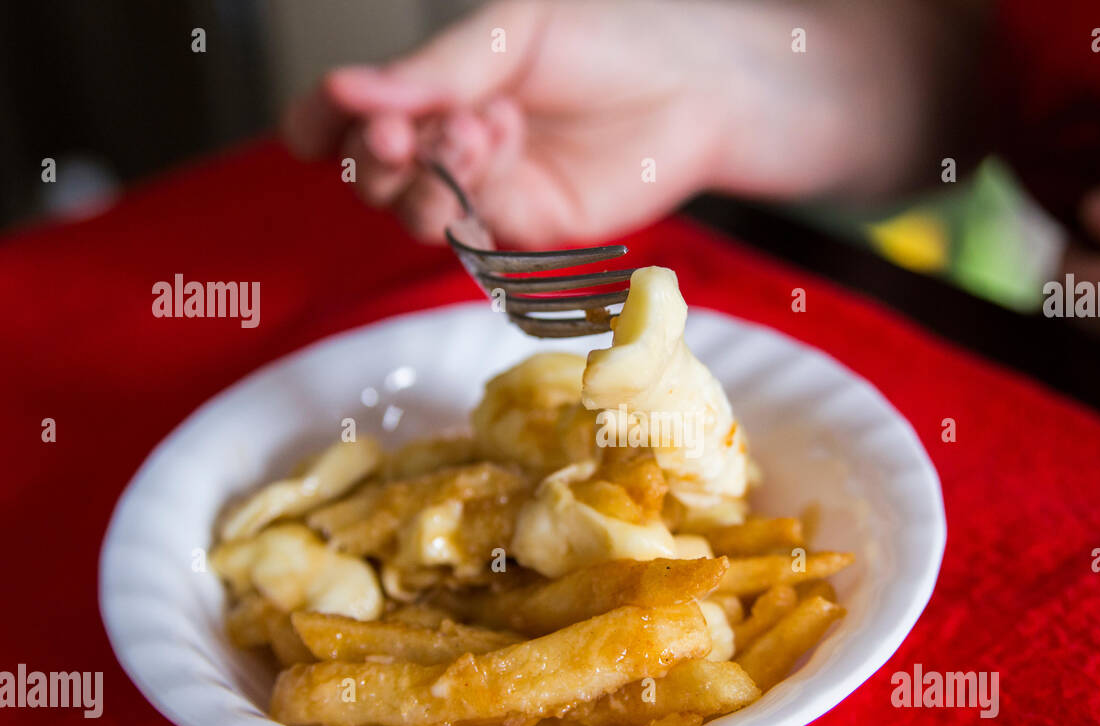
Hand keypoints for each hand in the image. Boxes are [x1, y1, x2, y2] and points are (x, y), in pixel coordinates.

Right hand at [283, 0, 949, 247]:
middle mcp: (461, 142)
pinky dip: (464, 194)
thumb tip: (346, 93)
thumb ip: (435, 69)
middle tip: (390, 132)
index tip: (309, 127)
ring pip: (418, 210)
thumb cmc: (619, 37)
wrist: (704, 84)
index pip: (364, 112)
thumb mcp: (513, 32)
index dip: (325, 122)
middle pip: (378, 174)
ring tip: (460, 133)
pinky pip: (472, 230)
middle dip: (371, 157)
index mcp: (449, 85)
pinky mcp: (531, 231)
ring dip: (418, 179)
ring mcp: (495, 190)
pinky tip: (488, 147)